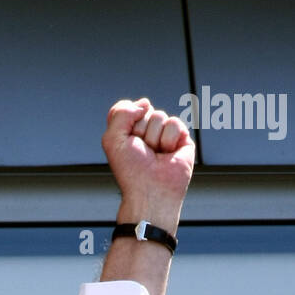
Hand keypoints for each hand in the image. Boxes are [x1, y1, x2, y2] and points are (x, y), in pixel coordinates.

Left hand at [102, 98, 194, 228]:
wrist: (151, 190)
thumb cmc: (131, 172)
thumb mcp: (112, 139)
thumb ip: (120, 112)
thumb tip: (145, 103)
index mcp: (128, 132)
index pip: (127, 108)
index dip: (126, 120)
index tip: (127, 141)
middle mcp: (146, 132)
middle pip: (144, 110)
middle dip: (140, 130)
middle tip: (142, 151)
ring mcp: (164, 134)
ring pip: (160, 116)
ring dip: (154, 138)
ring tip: (155, 155)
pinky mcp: (182, 139)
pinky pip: (175, 123)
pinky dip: (169, 140)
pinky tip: (168, 154)